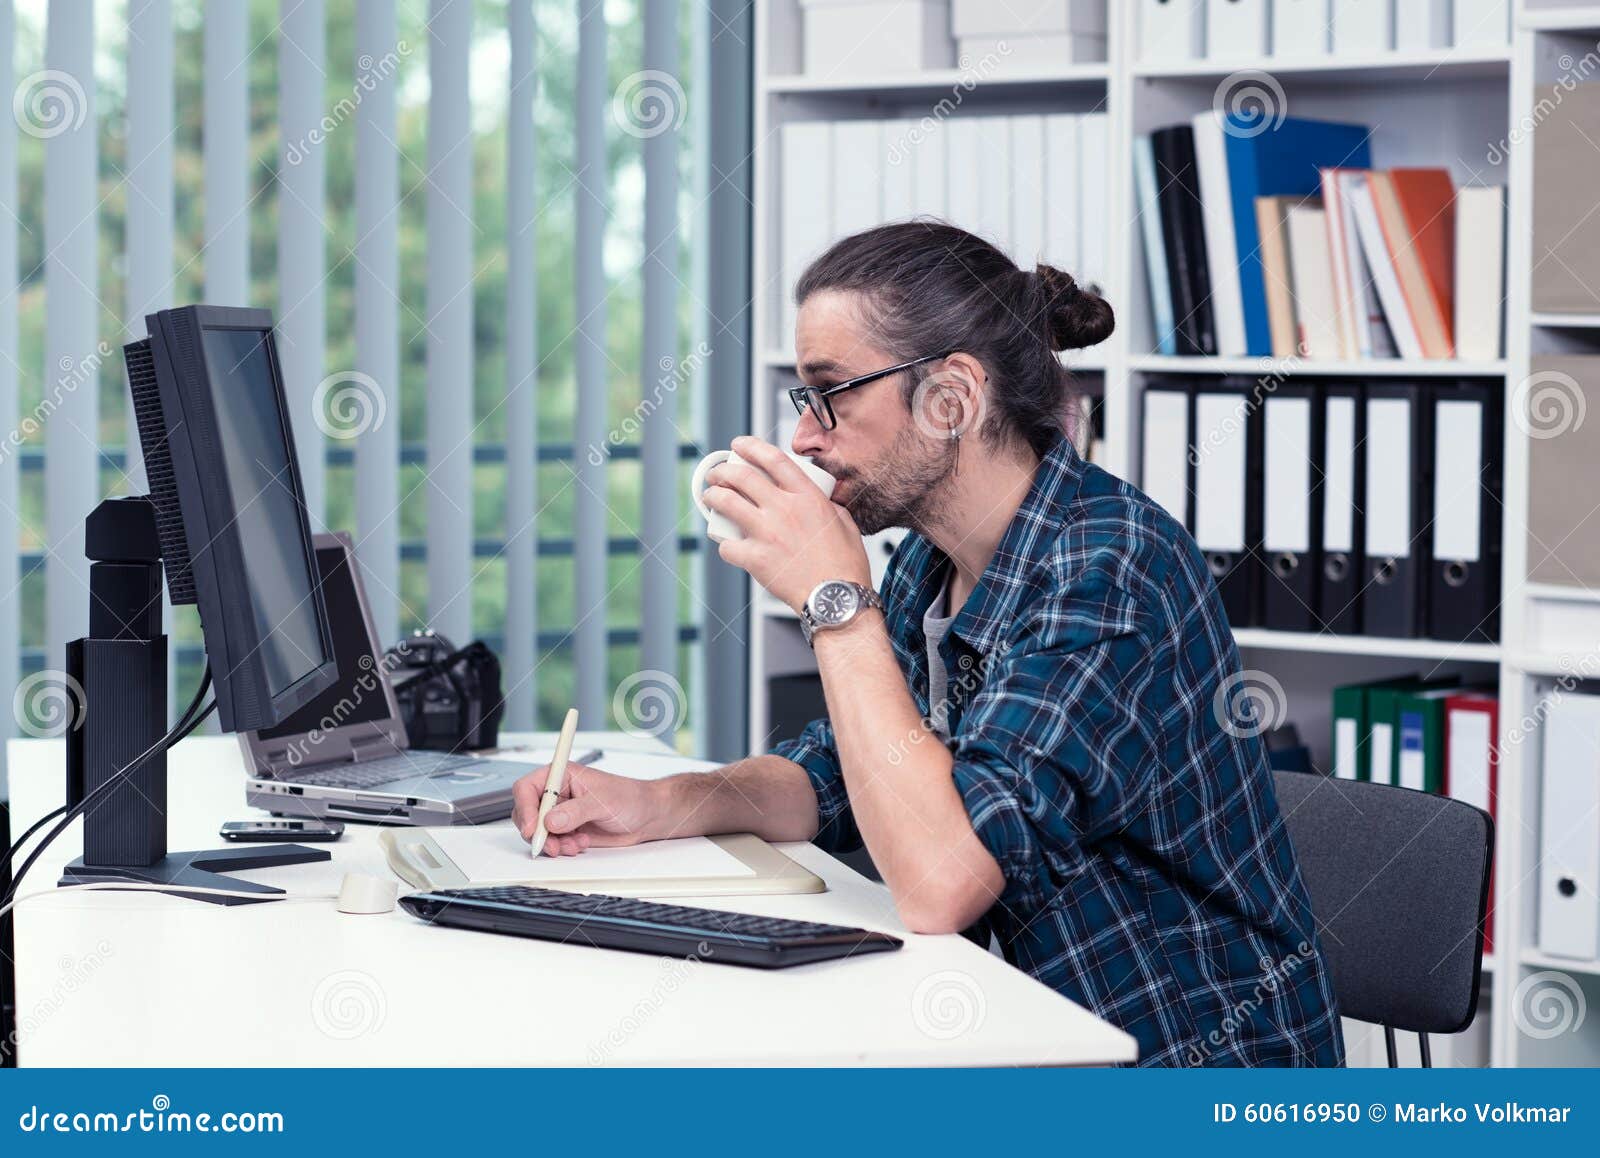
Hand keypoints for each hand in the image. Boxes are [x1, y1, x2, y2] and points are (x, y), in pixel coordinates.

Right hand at [511, 762, 662, 856]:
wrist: (645, 816)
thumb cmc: (629, 798)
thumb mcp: (602, 802)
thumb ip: (576, 811)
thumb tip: (551, 820)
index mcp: (561, 775)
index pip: (527, 788)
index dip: (525, 808)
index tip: (533, 828)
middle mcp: (557, 793)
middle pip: (527, 813)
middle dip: (537, 832)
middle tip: (551, 845)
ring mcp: (560, 813)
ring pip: (538, 831)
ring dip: (551, 843)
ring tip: (573, 845)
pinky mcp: (567, 830)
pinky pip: (551, 842)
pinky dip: (562, 848)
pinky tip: (580, 844)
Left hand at [702, 436, 871, 611]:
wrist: (837, 598)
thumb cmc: (845, 565)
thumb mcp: (845, 523)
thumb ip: (827, 505)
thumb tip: (816, 498)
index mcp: (807, 497)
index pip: (773, 459)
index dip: (751, 447)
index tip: (739, 445)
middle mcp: (784, 509)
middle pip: (741, 477)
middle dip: (722, 471)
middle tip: (717, 474)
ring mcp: (767, 533)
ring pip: (726, 503)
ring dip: (712, 496)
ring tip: (709, 497)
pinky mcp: (755, 558)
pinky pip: (727, 546)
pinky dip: (724, 545)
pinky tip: (728, 545)